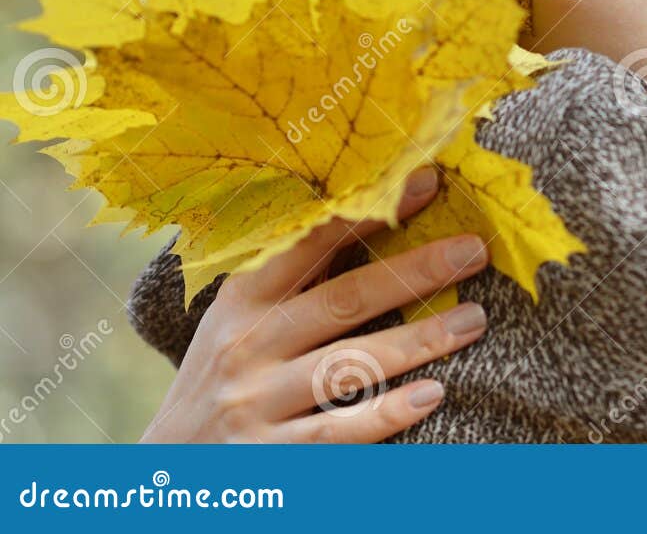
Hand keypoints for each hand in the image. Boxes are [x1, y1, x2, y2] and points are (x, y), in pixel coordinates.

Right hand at [141, 168, 489, 443]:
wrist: (165, 471)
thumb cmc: (223, 377)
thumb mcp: (239, 321)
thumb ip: (294, 279)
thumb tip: (375, 213)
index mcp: (244, 300)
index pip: (311, 244)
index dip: (370, 211)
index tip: (428, 181)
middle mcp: (247, 345)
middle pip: (344, 300)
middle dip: (416, 271)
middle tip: (475, 250)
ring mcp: (255, 402)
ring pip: (349, 365)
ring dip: (419, 340)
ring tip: (473, 319)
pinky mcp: (268, 456)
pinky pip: (337, 432)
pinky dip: (386, 413)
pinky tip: (432, 394)